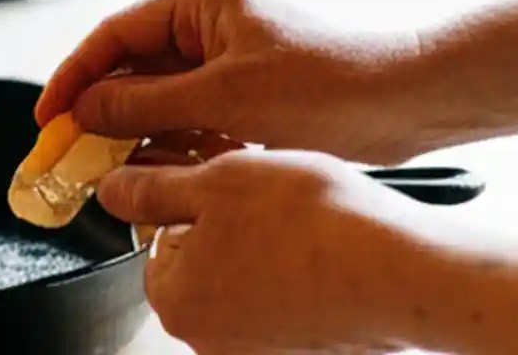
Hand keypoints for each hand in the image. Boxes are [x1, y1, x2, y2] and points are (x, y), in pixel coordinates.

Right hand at [35, 0, 425, 164]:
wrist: (400, 107)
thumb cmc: (325, 87)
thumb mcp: (221, 98)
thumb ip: (144, 103)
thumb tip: (86, 109)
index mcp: (200, 2)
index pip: (114, 35)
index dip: (73, 77)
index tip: (47, 117)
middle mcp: (207, 22)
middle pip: (131, 66)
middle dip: (101, 110)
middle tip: (68, 153)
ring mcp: (224, 57)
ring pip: (157, 96)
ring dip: (135, 131)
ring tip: (109, 167)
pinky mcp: (241, 90)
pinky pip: (187, 114)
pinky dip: (170, 140)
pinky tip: (158, 167)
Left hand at [98, 148, 439, 353]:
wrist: (403, 269)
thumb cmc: (314, 226)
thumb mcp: (214, 181)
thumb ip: (152, 188)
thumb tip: (113, 192)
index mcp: (176, 301)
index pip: (158, 241)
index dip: (190, 201)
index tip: (221, 182)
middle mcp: (210, 340)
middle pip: (200, 263)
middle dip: (230, 225)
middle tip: (267, 197)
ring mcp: (259, 350)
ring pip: (246, 278)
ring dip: (266, 245)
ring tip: (302, 219)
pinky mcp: (304, 350)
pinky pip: (287, 299)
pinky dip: (300, 272)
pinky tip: (324, 247)